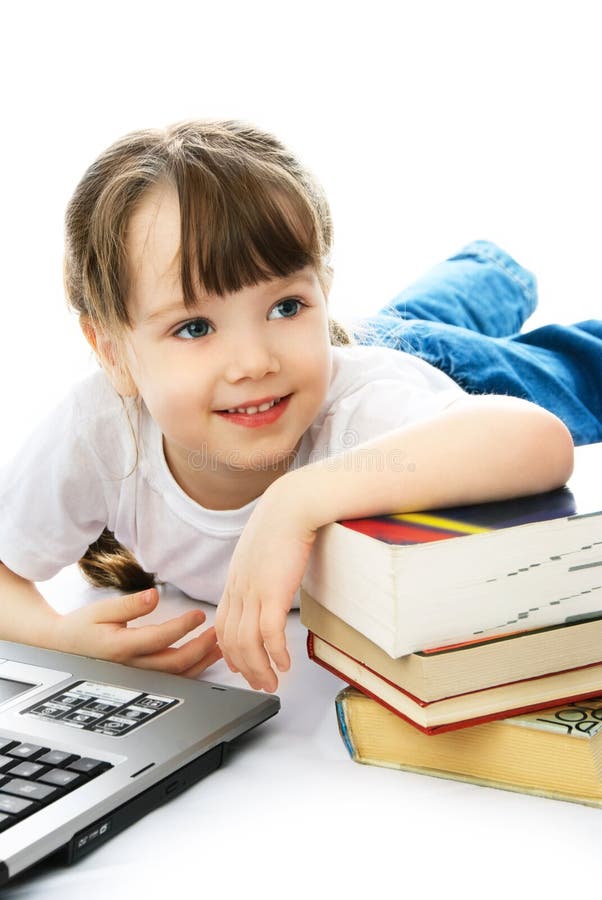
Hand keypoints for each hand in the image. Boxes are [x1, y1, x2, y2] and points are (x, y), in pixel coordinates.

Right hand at [51, 588, 221, 676]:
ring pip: (177, 675)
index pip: (160, 639)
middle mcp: (132, 667)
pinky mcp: (143, 678)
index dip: (183, 627)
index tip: (199, 614)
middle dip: (200, 648)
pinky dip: (193, 670)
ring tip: (218, 645)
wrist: (65, 647)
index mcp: (121, 648)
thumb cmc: (83, 627)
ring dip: (201, 661)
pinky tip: (205, 657)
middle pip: (174, 663)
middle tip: (216, 631)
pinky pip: (173, 679)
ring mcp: (138, 676)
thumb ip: (129, 604)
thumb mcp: (102, 610)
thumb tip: (153, 595)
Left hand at [215, 486, 317, 692]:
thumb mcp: (262, 548)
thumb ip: (260, 566)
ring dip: (258, 668)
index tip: (237, 664)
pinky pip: (269, 633)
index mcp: (235, 578)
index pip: (223, 623)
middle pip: (231, 639)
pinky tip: (285, 663)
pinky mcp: (273, 592)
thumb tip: (269, 578)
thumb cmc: (284, 520)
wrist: (293, 505)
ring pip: (247, 642)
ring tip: (271, 683)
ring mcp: (254, 591)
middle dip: (243, 667)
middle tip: (258, 684)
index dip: (228, 649)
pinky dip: (275, 653)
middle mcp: (239, 588)